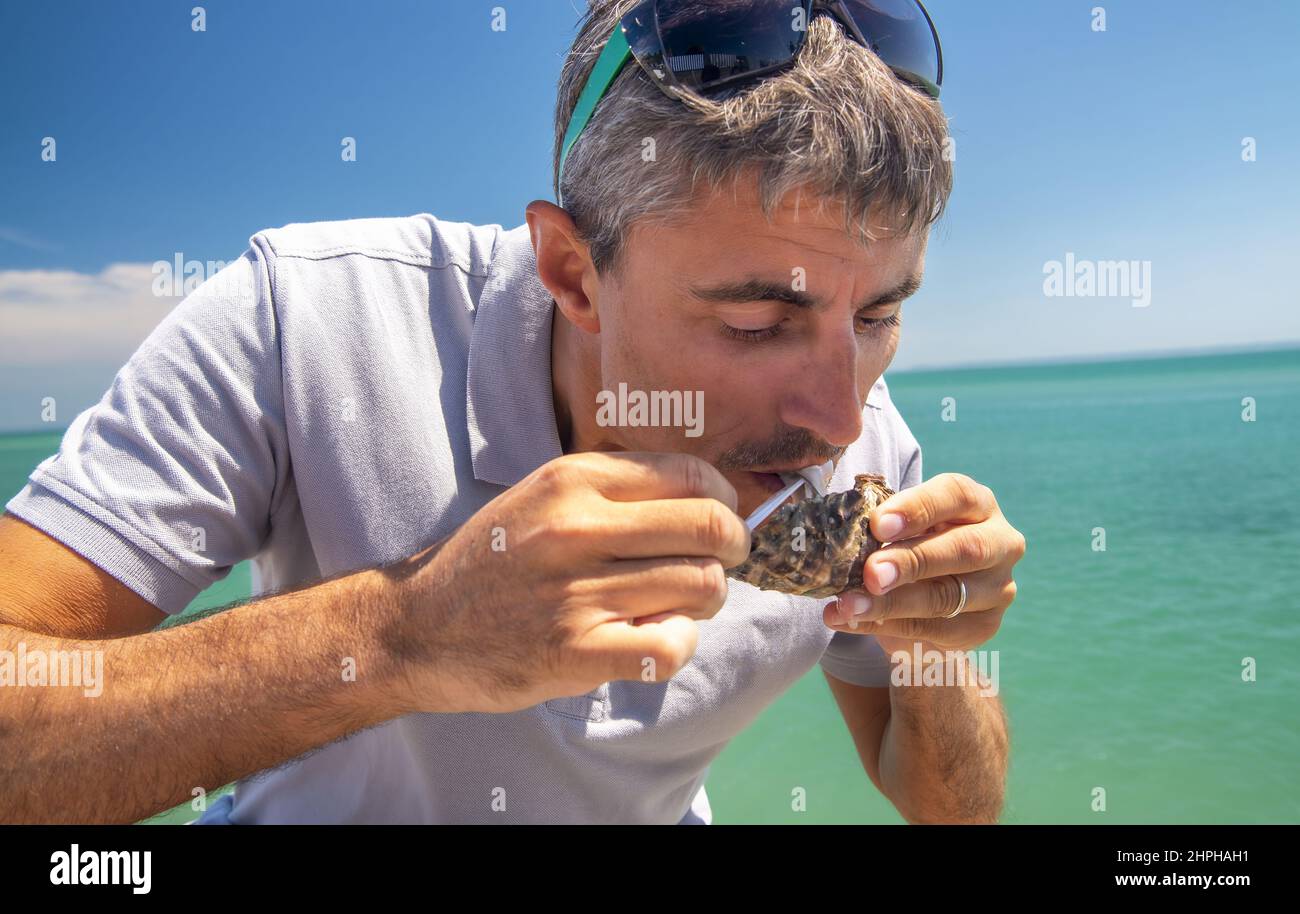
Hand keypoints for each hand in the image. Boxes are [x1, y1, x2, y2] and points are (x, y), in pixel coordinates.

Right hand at [384, 452, 749, 713]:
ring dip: (707, 600)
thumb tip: (706, 498)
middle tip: (722, 564)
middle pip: (710, 527)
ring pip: (702, 585)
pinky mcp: (575, 653)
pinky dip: (679, 644)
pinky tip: (656, 638)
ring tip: (680, 604)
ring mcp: (575, 592)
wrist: (417, 627)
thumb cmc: (492, 561)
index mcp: (572, 480)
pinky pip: (671, 645)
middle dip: (734, 548)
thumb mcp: (542, 497)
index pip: (692, 474)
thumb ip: (614, 489)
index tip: (719, 521)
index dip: (725, 501)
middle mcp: (576, 528)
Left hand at [822, 472, 1024, 654]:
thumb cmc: (910, 543)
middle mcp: (1000, 542)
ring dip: (893, 603)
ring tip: (849, 605)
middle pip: (964, 549)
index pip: (956, 495)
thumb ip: (883, 529)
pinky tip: (850, 621)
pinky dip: (888, 626)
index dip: (918, 507)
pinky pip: (935, 629)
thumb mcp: (901, 527)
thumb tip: (843, 540)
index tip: (878, 524)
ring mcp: (998, 587)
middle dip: (911, 561)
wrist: (927, 599)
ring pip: (948, 596)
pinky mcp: (986, 626)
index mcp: (977, 503)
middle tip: (871, 573)